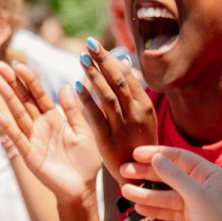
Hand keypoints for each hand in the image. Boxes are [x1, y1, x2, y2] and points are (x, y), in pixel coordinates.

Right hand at [0, 61, 100, 200]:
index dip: (29, 79)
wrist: (82, 188)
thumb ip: (74, 110)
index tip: (18, 64)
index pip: (38, 94)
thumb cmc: (85, 160)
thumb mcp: (84, 130)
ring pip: (17, 114)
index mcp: (54, 117)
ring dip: (6, 97)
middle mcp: (40, 125)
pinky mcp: (29, 154)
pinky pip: (17, 137)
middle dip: (12, 82)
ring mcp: (32, 139)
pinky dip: (6, 126)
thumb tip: (66, 85)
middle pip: (23, 99)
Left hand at [77, 38, 155, 184]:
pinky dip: (87, 100)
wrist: (142, 176)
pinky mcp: (109, 140)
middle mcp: (136, 114)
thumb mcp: (142, 116)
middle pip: (118, 81)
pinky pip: (96, 117)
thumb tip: (124, 62)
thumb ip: (132, 90)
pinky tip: (77, 86)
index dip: (110, 58)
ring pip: (108, 96)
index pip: (126, 75)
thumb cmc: (139, 142)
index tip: (95, 44)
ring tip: (81, 59)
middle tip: (88, 44)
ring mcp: (123, 127)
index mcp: (144, 105)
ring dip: (94, 76)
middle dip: (102, 61)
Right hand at [122, 145, 221, 220]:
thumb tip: (156, 158)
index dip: (156, 154)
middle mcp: (201, 185)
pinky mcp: (190, 218)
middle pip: (169, 175)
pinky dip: (154, 208)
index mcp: (208, 173)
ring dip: (145, 193)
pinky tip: (138, 207)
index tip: (135, 153)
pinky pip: (168, 209)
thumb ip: (174, 176)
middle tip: (124, 171)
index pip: (178, 157)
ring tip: (125, 191)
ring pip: (165, 194)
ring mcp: (195, 202)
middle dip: (146, 173)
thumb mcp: (196, 196)